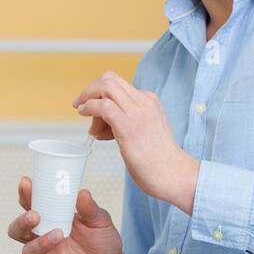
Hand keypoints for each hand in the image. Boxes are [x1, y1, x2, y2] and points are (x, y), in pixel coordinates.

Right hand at [7, 176, 128, 253]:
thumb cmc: (102, 240)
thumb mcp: (100, 221)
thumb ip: (90, 208)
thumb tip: (82, 193)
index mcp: (51, 220)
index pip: (31, 206)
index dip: (25, 195)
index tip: (26, 183)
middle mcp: (43, 238)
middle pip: (18, 231)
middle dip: (22, 222)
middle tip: (35, 215)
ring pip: (28, 251)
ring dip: (40, 243)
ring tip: (59, 234)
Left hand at [73, 71, 199, 213]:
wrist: (173, 174)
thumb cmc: (158, 160)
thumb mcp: (144, 130)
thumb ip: (127, 121)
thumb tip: (101, 123)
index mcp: (149, 101)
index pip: (118, 85)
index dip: (101, 95)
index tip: (95, 113)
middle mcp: (144, 101)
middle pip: (109, 79)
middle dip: (90, 90)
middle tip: (80, 104)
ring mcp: (137, 112)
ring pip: (105, 87)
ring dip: (87, 99)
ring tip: (90, 125)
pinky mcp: (128, 125)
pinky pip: (102, 105)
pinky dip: (88, 107)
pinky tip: (84, 115)